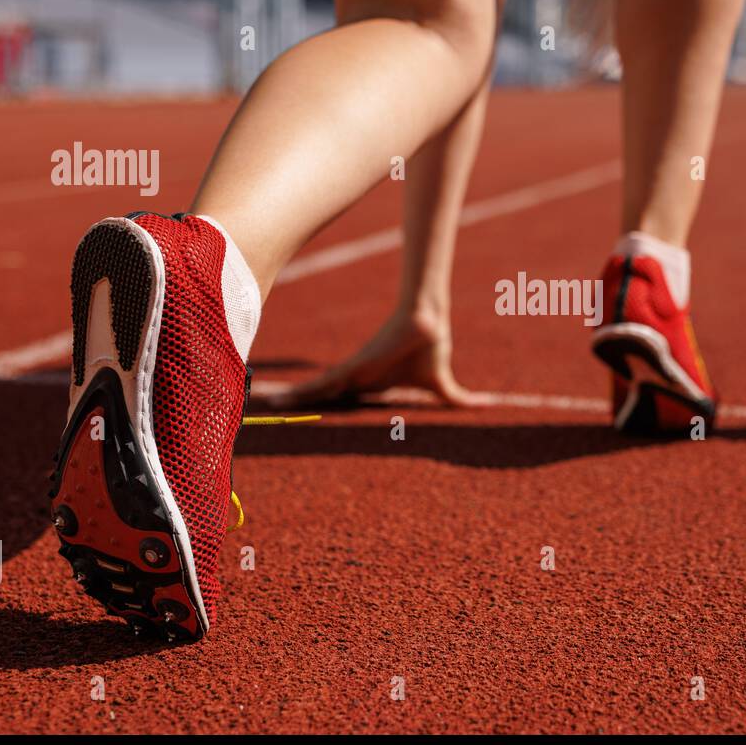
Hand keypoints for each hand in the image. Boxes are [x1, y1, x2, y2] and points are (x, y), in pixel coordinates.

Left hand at [256, 309, 478, 410]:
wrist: (428, 323)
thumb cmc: (430, 350)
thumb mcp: (442, 386)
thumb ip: (457, 398)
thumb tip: (484, 405)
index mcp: (368, 385)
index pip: (336, 399)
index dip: (317, 408)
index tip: (300, 421)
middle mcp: (354, 379)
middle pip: (318, 396)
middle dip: (293, 405)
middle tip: (266, 412)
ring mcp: (350, 374)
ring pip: (313, 391)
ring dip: (288, 400)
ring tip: (261, 405)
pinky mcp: (351, 368)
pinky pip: (321, 385)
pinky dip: (300, 394)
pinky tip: (280, 400)